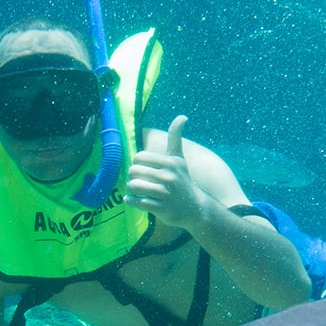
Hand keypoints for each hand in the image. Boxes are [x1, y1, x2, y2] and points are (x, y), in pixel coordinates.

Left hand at [124, 115, 206, 229]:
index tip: (144, 169)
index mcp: (171, 162)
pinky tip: (135, 200)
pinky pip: (136, 201)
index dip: (138, 163)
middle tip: (139, 181)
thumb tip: (182, 116)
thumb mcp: (179, 159)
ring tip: (136, 190)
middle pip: (134, 171)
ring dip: (131, 189)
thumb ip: (175, 137)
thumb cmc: (182, 180)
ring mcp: (165, 193)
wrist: (194, 208)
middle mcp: (169, 177)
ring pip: (133, 186)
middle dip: (133, 177)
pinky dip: (131, 201)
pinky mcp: (160, 208)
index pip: (139, 157)